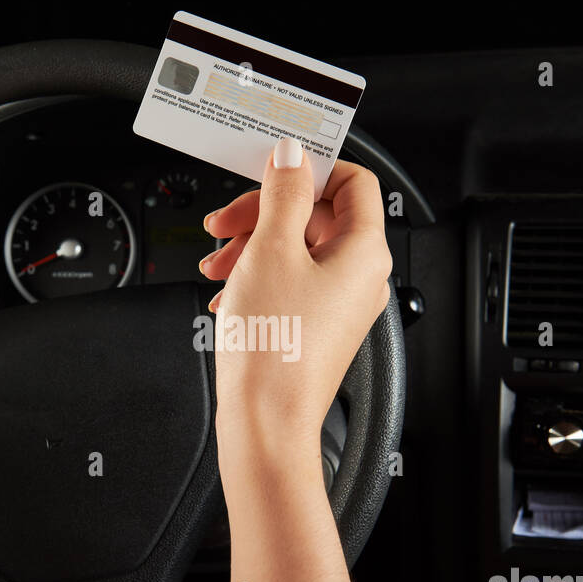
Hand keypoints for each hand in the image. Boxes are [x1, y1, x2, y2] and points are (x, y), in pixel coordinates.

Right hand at [201, 139, 391, 459]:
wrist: (265, 423)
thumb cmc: (275, 350)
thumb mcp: (270, 249)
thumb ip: (283, 193)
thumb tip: (292, 158)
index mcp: (365, 251)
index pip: (354, 182)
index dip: (311, 168)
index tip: (270, 171)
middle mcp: (361, 277)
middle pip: (316, 215)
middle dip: (264, 213)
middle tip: (226, 223)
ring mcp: (339, 305)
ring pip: (296, 250)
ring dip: (251, 246)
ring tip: (218, 264)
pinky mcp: (316, 327)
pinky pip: (289, 284)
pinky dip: (255, 278)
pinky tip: (226, 294)